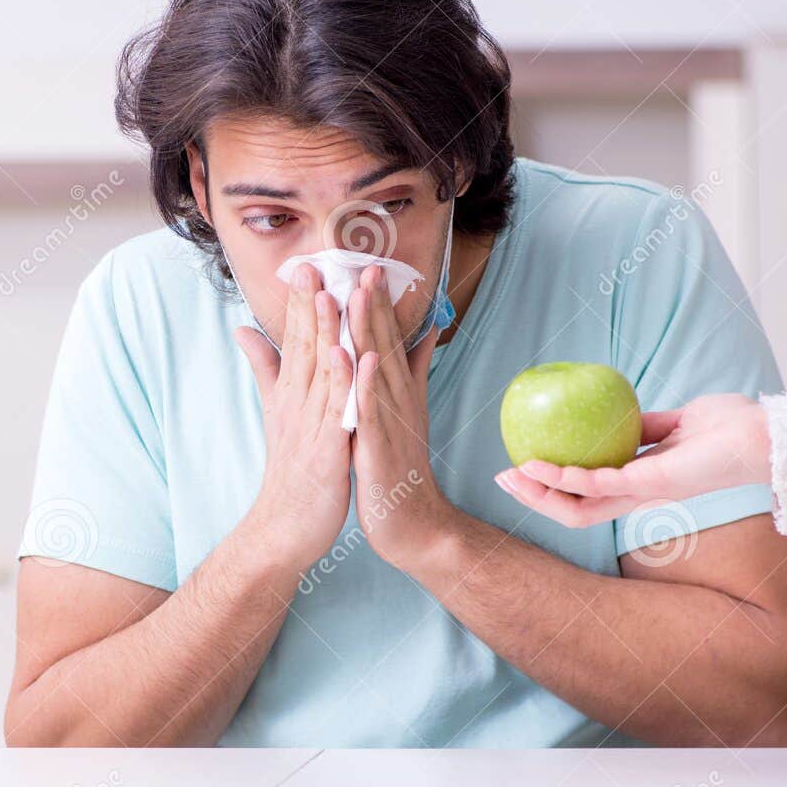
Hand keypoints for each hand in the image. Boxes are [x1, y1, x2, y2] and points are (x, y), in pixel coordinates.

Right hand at [234, 264, 354, 567]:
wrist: (284, 526)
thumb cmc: (289, 470)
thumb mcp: (276, 412)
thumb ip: (265, 368)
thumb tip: (243, 330)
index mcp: (291, 393)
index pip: (295, 341)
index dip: (300, 302)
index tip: (306, 264)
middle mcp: (297, 404)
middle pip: (305, 348)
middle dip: (310, 305)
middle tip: (313, 264)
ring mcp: (311, 426)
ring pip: (320, 373)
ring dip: (325, 334)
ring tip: (331, 296)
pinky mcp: (326, 451)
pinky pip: (335, 412)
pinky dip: (341, 384)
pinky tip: (348, 357)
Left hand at [349, 265, 454, 565]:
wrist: (412, 523)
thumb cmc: (400, 466)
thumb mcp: (407, 410)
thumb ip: (415, 368)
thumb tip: (426, 330)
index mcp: (397, 390)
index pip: (385, 338)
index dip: (376, 302)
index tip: (365, 263)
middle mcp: (398, 400)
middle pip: (385, 343)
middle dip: (374, 303)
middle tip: (366, 263)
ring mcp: (391, 421)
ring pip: (379, 369)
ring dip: (370, 331)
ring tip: (360, 294)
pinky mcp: (381, 447)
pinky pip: (374, 411)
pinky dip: (369, 385)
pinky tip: (363, 360)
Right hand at [494, 392, 771, 526]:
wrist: (765, 436)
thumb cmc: (731, 428)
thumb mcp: (679, 420)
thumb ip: (647, 425)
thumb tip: (617, 414)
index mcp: (642, 484)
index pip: (588, 496)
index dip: (553, 488)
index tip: (523, 467)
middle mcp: (638, 495)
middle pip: (575, 512)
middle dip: (534, 498)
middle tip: (503, 478)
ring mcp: (643, 493)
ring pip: (579, 508)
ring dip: (541, 494)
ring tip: (512, 476)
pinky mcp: (650, 484)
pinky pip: (598, 485)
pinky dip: (567, 478)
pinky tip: (541, 467)